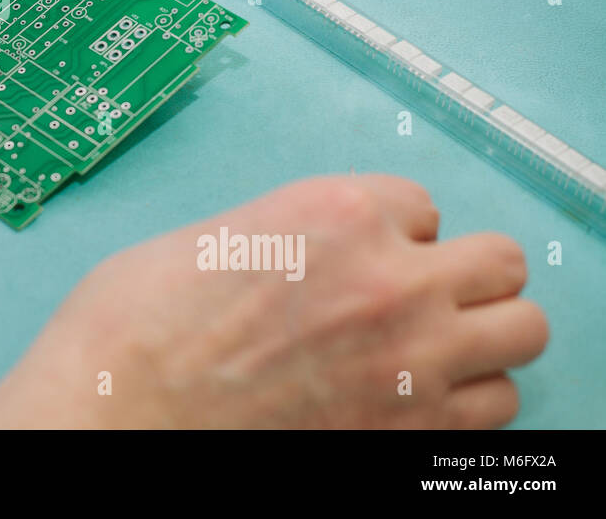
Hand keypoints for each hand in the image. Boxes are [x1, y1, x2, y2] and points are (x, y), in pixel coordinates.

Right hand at [0, 175, 548, 427]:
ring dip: (477, 338)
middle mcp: (390, 278)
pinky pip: (496, 407)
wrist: (115, 410)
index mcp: (335, 211)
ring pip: (521, 333)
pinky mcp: (408, 432)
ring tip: (426, 350)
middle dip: (463, 274)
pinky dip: (466, 401)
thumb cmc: (135, 327)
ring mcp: (411, 360)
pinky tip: (413, 397)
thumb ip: (291, 234)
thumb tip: (314, 255)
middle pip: (501, 263)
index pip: (422, 205)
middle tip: (421, 293)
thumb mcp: (212, 237)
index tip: (365, 255)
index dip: (391, 231)